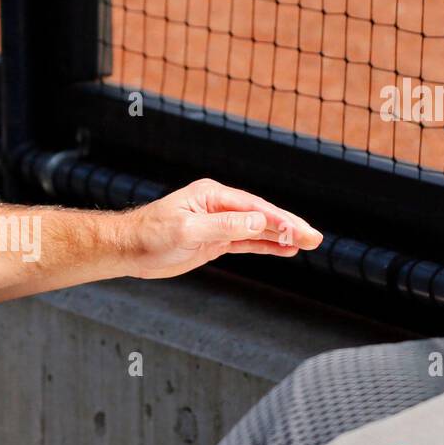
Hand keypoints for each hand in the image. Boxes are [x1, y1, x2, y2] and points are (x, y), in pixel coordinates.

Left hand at [112, 178, 322, 280]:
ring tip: (309, 244)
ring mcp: (218, 222)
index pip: (253, 207)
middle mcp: (218, 205)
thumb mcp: (186, 231)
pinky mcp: (215, 240)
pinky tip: (285, 249)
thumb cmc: (150, 235)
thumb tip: (257, 221)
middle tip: (315, 238)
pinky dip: (266, 245)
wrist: (128, 249)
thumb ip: (223, 226)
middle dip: (289, 226)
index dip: (279, 219)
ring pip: (257, 229)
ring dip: (282, 236)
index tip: (299, 232)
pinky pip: (246, 242)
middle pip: (261, 215)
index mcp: (212, 195)